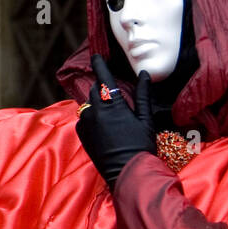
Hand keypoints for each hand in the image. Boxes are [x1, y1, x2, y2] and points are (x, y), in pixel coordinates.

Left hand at [75, 56, 155, 189]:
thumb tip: (144, 74)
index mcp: (114, 106)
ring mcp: (86, 123)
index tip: (96, 56)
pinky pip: (84, 118)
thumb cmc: (141, 146)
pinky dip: (91, 117)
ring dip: (97, 104)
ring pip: (89, 104)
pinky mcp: (81, 134)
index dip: (99, 65)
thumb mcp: (146, 119)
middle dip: (102, 88)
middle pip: (95, 90)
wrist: (126, 172)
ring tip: (110, 114)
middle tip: (112, 92)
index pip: (104, 78)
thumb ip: (143, 95)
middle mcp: (96, 112)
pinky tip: (103, 126)